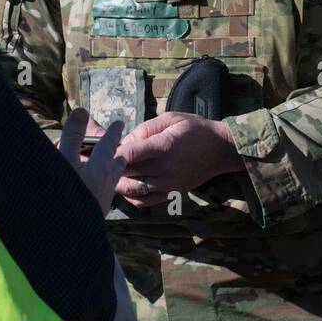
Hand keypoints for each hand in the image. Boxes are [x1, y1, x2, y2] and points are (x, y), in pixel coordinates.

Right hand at [58, 108, 124, 216]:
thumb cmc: (63, 193)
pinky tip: (98, 194)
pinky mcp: (96, 214)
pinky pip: (104, 196)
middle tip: (121, 149)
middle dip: (117, 155)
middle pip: (115, 164)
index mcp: (100, 165)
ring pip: (112, 181)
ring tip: (112, 170)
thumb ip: (73, 135)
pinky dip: (103, 189)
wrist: (66, 234)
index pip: (109, 144)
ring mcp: (103, 199)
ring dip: (112, 173)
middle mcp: (106, 182)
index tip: (120, 123)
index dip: (113, 132)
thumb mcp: (65, 158)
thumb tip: (81, 111)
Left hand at [114, 112, 243, 207]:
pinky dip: (130, 196)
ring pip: (133, 190)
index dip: (112, 153)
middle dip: (111, 167)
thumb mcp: (171, 118)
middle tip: (101, 161)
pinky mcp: (171, 193)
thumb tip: (125, 140)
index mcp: (164, 146)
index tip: (103, 149)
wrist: (220, 150)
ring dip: (119, 182)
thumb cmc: (195, 129)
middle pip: (128, 173)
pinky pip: (144, 202)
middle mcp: (165, 168)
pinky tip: (128, 186)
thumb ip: (146, 128)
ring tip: (111, 174)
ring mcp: (168, 184)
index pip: (130, 154)